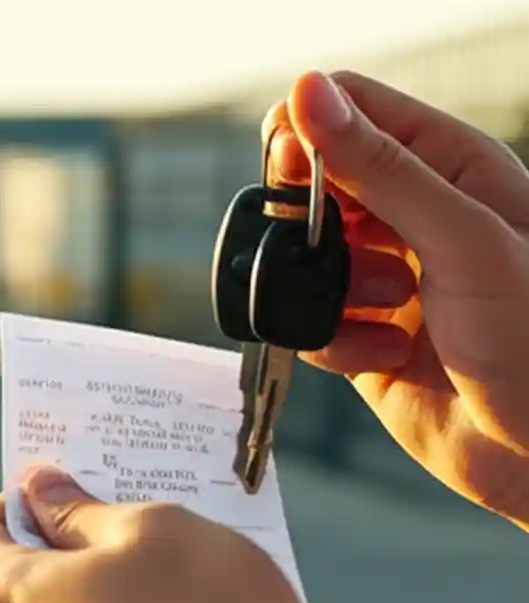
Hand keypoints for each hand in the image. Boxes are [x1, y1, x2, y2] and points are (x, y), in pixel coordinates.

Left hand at [0, 465, 390, 602]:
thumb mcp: (151, 529)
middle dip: (59, 550)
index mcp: (12, 600)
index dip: (14, 505)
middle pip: (15, 588)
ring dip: (91, 600)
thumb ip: (79, 508)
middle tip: (122, 525)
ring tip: (160, 581)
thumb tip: (37, 488)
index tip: (60, 490)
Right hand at [265, 71, 528, 528]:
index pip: (347, 110)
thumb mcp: (462, 237)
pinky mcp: (363, 335)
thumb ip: (379, 166)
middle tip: (346, 250)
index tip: (295, 173)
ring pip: (303, 254)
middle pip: (313, 182)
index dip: (306, 134)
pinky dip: (334, 338)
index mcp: (450, 166)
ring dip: (332, 285)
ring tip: (392, 308)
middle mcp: (414, 215)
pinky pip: (308, 319)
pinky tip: (390, 353)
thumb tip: (307, 93)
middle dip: (311, 220)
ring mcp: (385, 275)